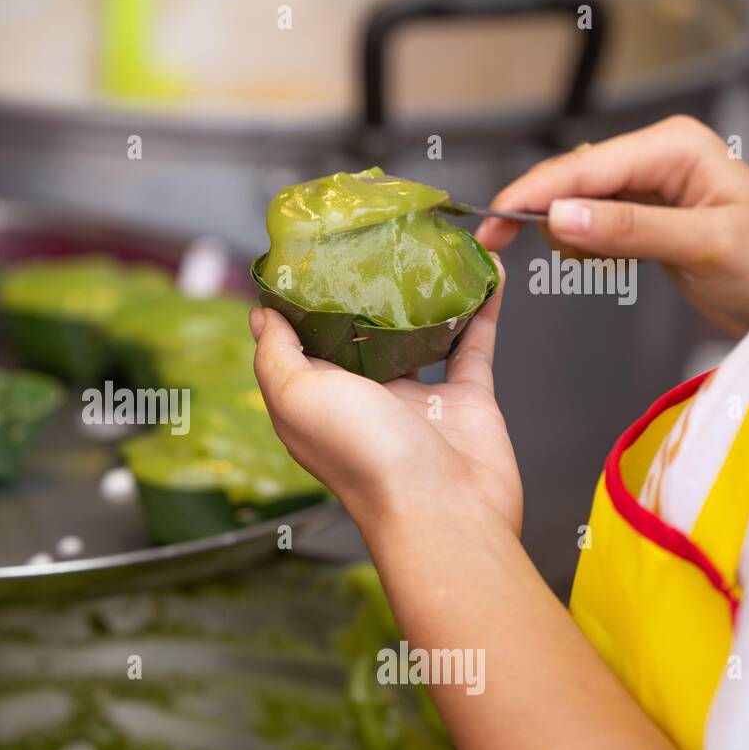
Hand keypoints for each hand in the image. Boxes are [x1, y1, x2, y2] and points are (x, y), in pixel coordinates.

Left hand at [250, 260, 521, 535]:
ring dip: (426, 293)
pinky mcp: (467, 401)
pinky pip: (475, 344)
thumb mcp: (297, 398)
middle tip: (375, 236)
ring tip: (429, 246)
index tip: (310, 254)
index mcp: (316, 402)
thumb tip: (260, 316)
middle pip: (362, 334)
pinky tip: (488, 271)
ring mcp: (417, 400)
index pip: (302, 345)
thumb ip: (276, 355)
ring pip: (420, 333)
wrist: (444, 513)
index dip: (302, 303)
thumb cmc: (365, 459)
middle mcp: (363, 401)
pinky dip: (482, 308)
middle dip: (366, 290)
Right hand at [475, 114, 748, 334]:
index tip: (493, 222)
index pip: (585, 166)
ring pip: (575, 202)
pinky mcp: (641, 215)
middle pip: (572, 179)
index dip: (532, 193)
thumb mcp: (702, 245)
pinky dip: (580, 244)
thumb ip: (628, 229)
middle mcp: (657, 158)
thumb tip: (560, 217)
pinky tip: (593, 259)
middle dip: (539, 212)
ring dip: (562, 232)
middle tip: (503, 245)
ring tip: (586, 261)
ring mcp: (648, 186)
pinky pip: (590, 222)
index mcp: (674, 148)